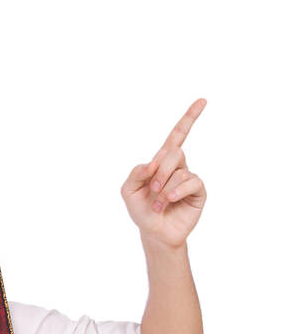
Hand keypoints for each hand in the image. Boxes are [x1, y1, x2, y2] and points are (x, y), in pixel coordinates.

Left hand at [121, 98, 206, 247]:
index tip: (202, 100)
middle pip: (173, 152)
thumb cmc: (141, 210)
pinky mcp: (198, 190)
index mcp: (162, 162)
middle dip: (160, 172)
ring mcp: (189, 177)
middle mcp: (178, 166)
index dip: (189, 118)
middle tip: (152, 189)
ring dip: (164, 189)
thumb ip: (135, 173)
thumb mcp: (129, 191)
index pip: (177, 136)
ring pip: (180, 171)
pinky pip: (191, 181)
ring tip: (159, 204)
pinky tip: (169, 201)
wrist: (153, 233)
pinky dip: (176, 191)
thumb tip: (152, 162)